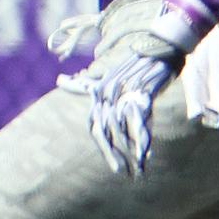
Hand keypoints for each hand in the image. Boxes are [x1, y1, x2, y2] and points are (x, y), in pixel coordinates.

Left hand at [88, 39, 182, 176]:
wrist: (158, 47)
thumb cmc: (134, 63)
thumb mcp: (107, 73)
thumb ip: (82, 83)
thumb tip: (59, 81)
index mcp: (100, 91)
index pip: (93, 124)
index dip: (102, 145)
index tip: (112, 162)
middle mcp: (109, 93)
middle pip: (104, 129)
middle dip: (111, 153)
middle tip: (120, 172)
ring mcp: (125, 93)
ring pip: (122, 128)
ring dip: (129, 150)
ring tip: (137, 168)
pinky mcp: (143, 94)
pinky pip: (140, 121)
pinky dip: (143, 140)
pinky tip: (145, 155)